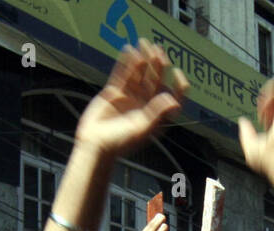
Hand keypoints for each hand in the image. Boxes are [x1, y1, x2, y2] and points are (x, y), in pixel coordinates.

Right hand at [74, 41, 187, 158]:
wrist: (95, 144)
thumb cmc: (120, 143)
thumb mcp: (141, 129)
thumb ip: (157, 113)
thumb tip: (174, 101)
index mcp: (156, 116)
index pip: (172, 97)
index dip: (178, 85)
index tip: (177, 72)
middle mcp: (145, 105)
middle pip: (156, 81)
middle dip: (158, 65)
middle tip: (158, 50)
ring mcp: (131, 97)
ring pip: (139, 74)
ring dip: (143, 59)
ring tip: (144, 44)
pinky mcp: (115, 92)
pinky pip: (122, 74)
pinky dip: (126, 62)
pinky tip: (128, 50)